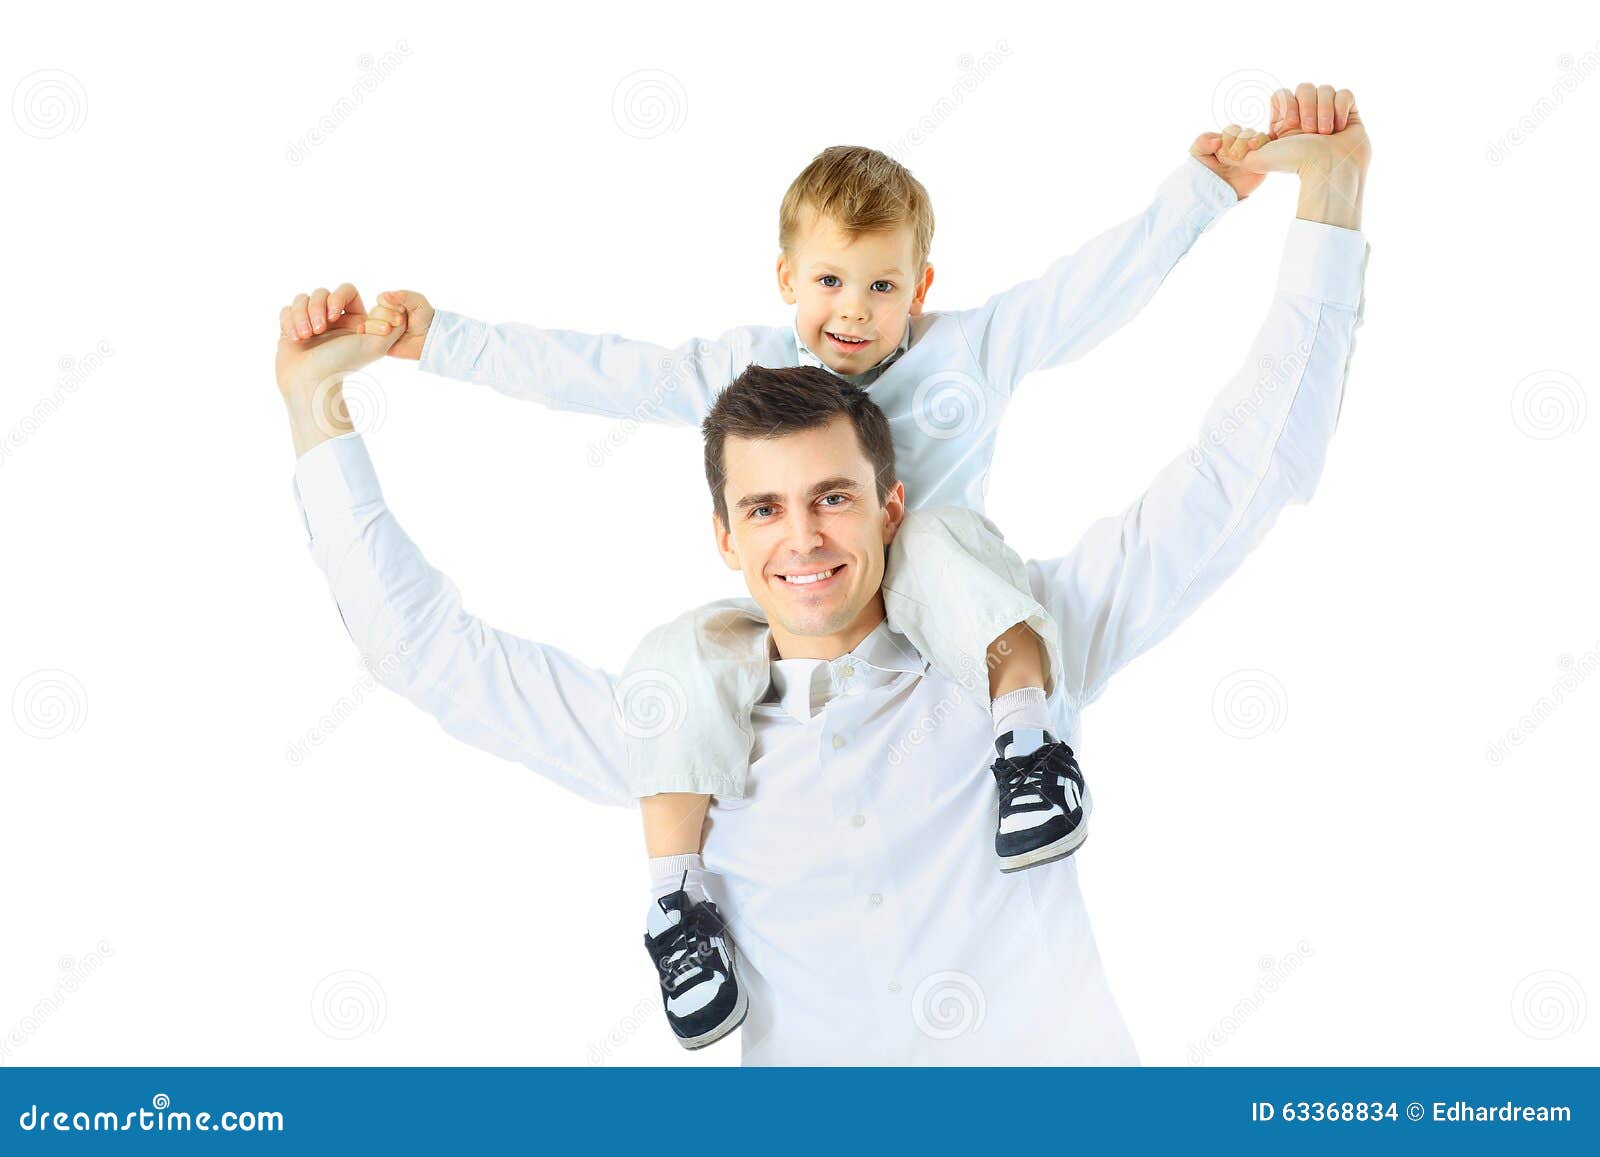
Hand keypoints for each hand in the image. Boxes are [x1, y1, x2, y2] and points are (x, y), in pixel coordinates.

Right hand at [275, 285, 405, 397]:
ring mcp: (311, 324)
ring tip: (305, 337)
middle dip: (316, 308)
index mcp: (353, 321)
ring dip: (301, 316)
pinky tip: (295, 339)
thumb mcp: (376, 345)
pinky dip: (289, 323)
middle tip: (318, 330)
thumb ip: (394, 328)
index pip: (346, 290)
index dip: (338, 297)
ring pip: (302, 299)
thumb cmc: (342, 363)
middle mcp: (333, 321)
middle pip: (321, 292)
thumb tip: (400, 311)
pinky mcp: (293, 328)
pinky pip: (287, 310)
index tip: (334, 315)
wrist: (310, 382)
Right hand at [373, 290, 433, 360]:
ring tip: (392, 330)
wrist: (430, 339)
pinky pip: (369, 338)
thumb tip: (385, 295)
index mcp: (391, 304)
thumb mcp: (418, 302)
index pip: (381, 299)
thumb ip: (403, 296)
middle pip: (374, 312)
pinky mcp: (379, 343)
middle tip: (401, 322)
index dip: (389, 304)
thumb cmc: (425, 318)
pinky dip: (371, 335)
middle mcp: (383, 315)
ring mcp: (380, 329)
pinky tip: (373, 334)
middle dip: (387, 316)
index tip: (403, 310)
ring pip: (370, 324)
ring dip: (380, 326)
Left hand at [1191, 126, 1271, 199]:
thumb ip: (1202, 141)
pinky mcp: (1263, 163)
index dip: (1228, 138)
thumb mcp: (1197, 155)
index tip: (1220, 153)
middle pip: (1247, 132)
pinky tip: (1255, 155)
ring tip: (1245, 153)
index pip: (1232, 130)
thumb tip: (1217, 140)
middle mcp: (1242, 143)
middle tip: (1232, 156)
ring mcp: (1254, 152)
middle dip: (1240, 142)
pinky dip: (1265, 148)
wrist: (1214, 194)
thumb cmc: (1204, 173)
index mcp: (1228, 139)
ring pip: (1260, 138)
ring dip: (1254, 142)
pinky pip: (1270, 150)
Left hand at [1192, 82, 1353, 199]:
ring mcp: (1329, 113)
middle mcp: (1306, 115)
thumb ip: (1236, 150)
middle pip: (1305, 87)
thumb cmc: (1295, 164)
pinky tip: (1339, 127)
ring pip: (1326, 88)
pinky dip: (1342, 108)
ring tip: (1326, 133)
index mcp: (1285, 122)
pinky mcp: (1349, 112)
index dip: (1286, 105)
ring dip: (1325, 110)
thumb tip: (1218, 139)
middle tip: (1309, 132)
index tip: (1288, 127)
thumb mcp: (1257, 158)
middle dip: (1307, 108)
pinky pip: (1346, 93)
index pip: (1282, 93)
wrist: (1329, 170)